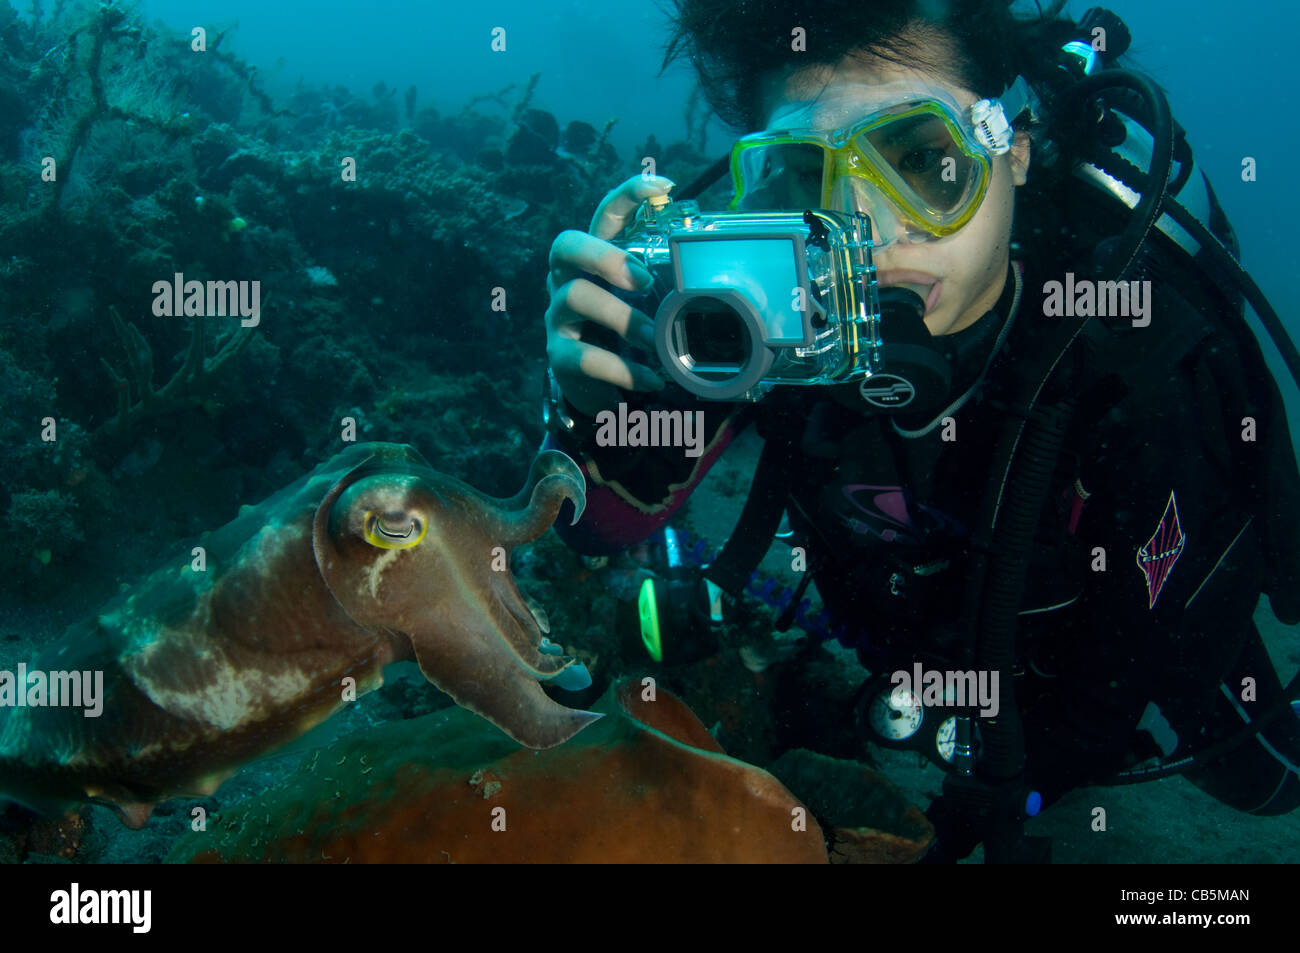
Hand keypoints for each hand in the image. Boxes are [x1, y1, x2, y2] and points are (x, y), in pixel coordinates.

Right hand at [544, 174, 673, 418]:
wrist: (595, 386)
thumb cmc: (626, 331)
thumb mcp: (645, 303)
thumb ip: (667, 285)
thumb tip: (723, 269)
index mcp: (593, 259)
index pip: (604, 215)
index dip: (627, 195)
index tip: (662, 186)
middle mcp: (567, 279)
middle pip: (567, 245)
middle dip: (605, 255)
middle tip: (643, 281)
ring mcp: (558, 316)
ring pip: (576, 297)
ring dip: (622, 317)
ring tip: (656, 339)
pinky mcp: (559, 355)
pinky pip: (583, 357)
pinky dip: (622, 369)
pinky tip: (650, 378)